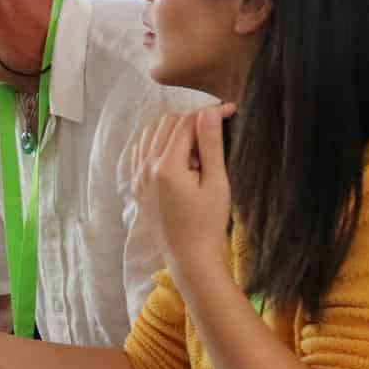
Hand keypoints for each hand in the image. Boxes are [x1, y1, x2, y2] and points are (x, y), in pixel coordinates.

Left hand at [130, 103, 236, 278]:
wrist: (189, 257)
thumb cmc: (208, 222)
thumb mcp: (216, 182)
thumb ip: (210, 144)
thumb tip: (208, 111)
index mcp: (166, 166)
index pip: (186, 123)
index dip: (210, 113)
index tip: (231, 111)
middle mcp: (145, 168)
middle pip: (166, 123)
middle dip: (192, 120)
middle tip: (215, 134)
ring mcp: (137, 177)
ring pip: (151, 134)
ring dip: (174, 131)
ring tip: (196, 149)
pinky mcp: (136, 186)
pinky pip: (141, 151)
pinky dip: (157, 144)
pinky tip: (176, 156)